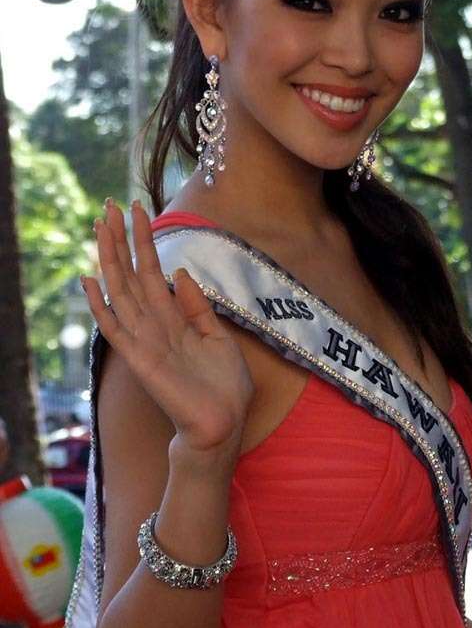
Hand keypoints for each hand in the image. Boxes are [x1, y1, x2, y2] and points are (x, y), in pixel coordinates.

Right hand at [81, 200, 254, 463]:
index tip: (137, 209)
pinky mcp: (140, 359)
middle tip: (110, 204)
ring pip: (120, 291)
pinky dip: (101, 305)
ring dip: (110, 258)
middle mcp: (154, 325)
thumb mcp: (218, 336)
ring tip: (100, 226)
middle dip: (121, 239)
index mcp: (173, 318)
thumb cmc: (225, 387)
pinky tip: (90, 280)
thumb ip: (197, 306)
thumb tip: (181, 273)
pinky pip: (115, 328)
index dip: (144, 240)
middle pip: (131, 274)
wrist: (225, 423)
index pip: (152, 271)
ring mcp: (144, 341)